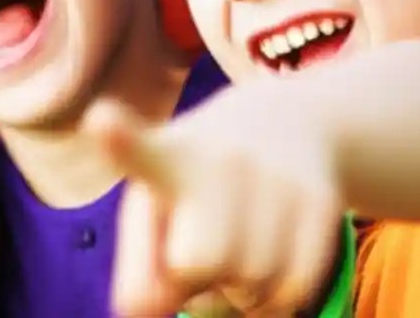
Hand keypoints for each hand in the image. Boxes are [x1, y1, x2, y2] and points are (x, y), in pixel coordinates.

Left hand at [91, 85, 344, 316]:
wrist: (286, 125)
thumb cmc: (195, 187)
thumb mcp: (155, 213)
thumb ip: (138, 272)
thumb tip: (141, 311)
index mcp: (165, 157)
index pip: (138, 148)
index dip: (118, 138)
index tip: (101, 122)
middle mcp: (221, 157)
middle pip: (198, 265)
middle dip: (196, 282)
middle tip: (199, 258)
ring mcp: (274, 175)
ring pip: (253, 285)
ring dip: (241, 295)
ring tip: (237, 256)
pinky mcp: (318, 199)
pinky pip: (294, 290)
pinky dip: (276, 300)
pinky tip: (269, 262)